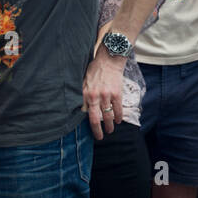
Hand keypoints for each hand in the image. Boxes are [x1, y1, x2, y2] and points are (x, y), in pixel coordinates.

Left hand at [82, 25, 124, 140]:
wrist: (109, 59)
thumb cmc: (95, 69)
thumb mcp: (83, 81)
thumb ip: (82, 94)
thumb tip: (80, 108)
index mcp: (85, 93)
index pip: (84, 113)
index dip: (85, 123)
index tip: (88, 129)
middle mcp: (95, 96)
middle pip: (95, 119)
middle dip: (97, 131)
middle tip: (99, 137)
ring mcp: (107, 96)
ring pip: (108, 116)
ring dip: (109, 126)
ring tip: (110, 131)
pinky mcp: (117, 94)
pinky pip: (118, 109)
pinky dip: (118, 117)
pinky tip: (118, 121)